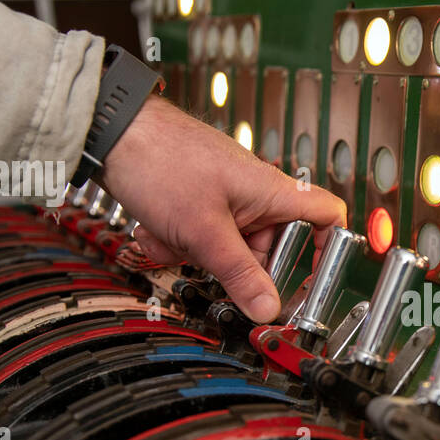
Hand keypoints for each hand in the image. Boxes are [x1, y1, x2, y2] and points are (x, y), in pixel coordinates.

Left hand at [99, 95, 346, 322]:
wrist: (112, 131)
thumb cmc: (161, 159)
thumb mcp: (204, 232)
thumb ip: (239, 275)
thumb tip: (267, 308)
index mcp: (270, 192)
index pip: (326, 215)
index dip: (327, 248)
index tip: (311, 279)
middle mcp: (252, 192)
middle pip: (265, 246)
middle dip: (231, 262)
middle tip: (211, 264)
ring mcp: (223, 195)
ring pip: (224, 243)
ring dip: (193, 251)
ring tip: (169, 238)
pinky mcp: (195, 197)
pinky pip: (197, 232)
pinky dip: (175, 238)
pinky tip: (154, 230)